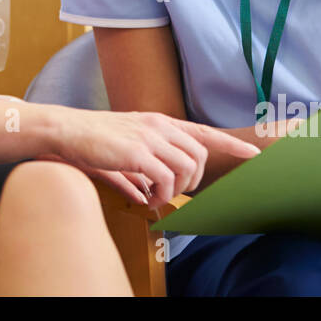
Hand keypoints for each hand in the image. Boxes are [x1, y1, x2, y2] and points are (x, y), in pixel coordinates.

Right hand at [37, 107, 260, 209]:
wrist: (66, 130)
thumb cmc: (91, 141)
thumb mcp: (122, 151)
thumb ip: (138, 170)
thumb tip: (143, 196)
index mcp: (158, 122)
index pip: (203, 131)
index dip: (231, 144)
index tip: (254, 154)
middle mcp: (159, 126)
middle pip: (200, 155)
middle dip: (194, 181)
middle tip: (171, 193)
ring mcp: (149, 138)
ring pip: (186, 168)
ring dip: (176, 190)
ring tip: (155, 198)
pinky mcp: (137, 153)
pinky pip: (164, 179)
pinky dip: (160, 195)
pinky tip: (145, 198)